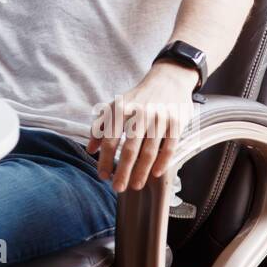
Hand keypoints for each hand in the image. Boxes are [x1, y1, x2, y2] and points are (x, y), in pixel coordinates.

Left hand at [86, 62, 197, 191]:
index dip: (105, 159)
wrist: (168, 79)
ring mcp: (159, 118)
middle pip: (130, 148)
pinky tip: (155, 174)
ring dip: (142, 171)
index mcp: (121, 108)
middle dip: (123, 171)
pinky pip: (169, 147)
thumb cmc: (137, 97)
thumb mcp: (115, 105)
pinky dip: (162, 162)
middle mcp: (140, 114)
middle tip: (118, 188)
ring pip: (149, 151)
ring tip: (135, 185)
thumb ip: (100, 125)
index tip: (102, 176)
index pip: (110, 139)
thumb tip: (89, 150)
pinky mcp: (176, 123)